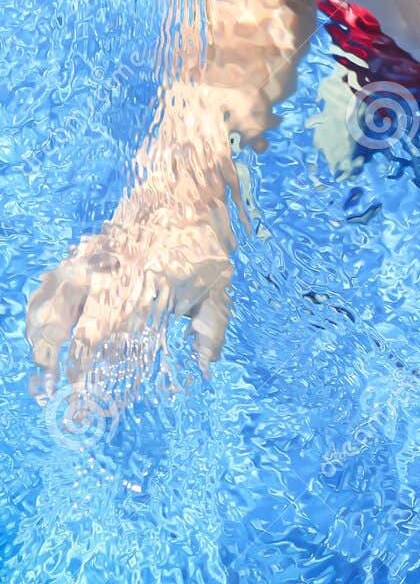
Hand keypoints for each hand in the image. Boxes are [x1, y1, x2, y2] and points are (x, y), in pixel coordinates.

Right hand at [26, 211, 233, 399]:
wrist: (180, 194)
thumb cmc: (200, 246)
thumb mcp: (217, 286)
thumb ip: (210, 329)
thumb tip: (205, 368)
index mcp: (142, 286)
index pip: (106, 331)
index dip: (86, 363)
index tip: (78, 389)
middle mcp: (111, 272)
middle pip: (70, 319)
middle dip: (57, 357)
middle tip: (52, 386)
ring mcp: (93, 259)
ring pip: (52, 299)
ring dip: (42, 334)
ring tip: (41, 365)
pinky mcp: (83, 251)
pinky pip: (51, 280)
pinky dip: (40, 306)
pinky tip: (38, 329)